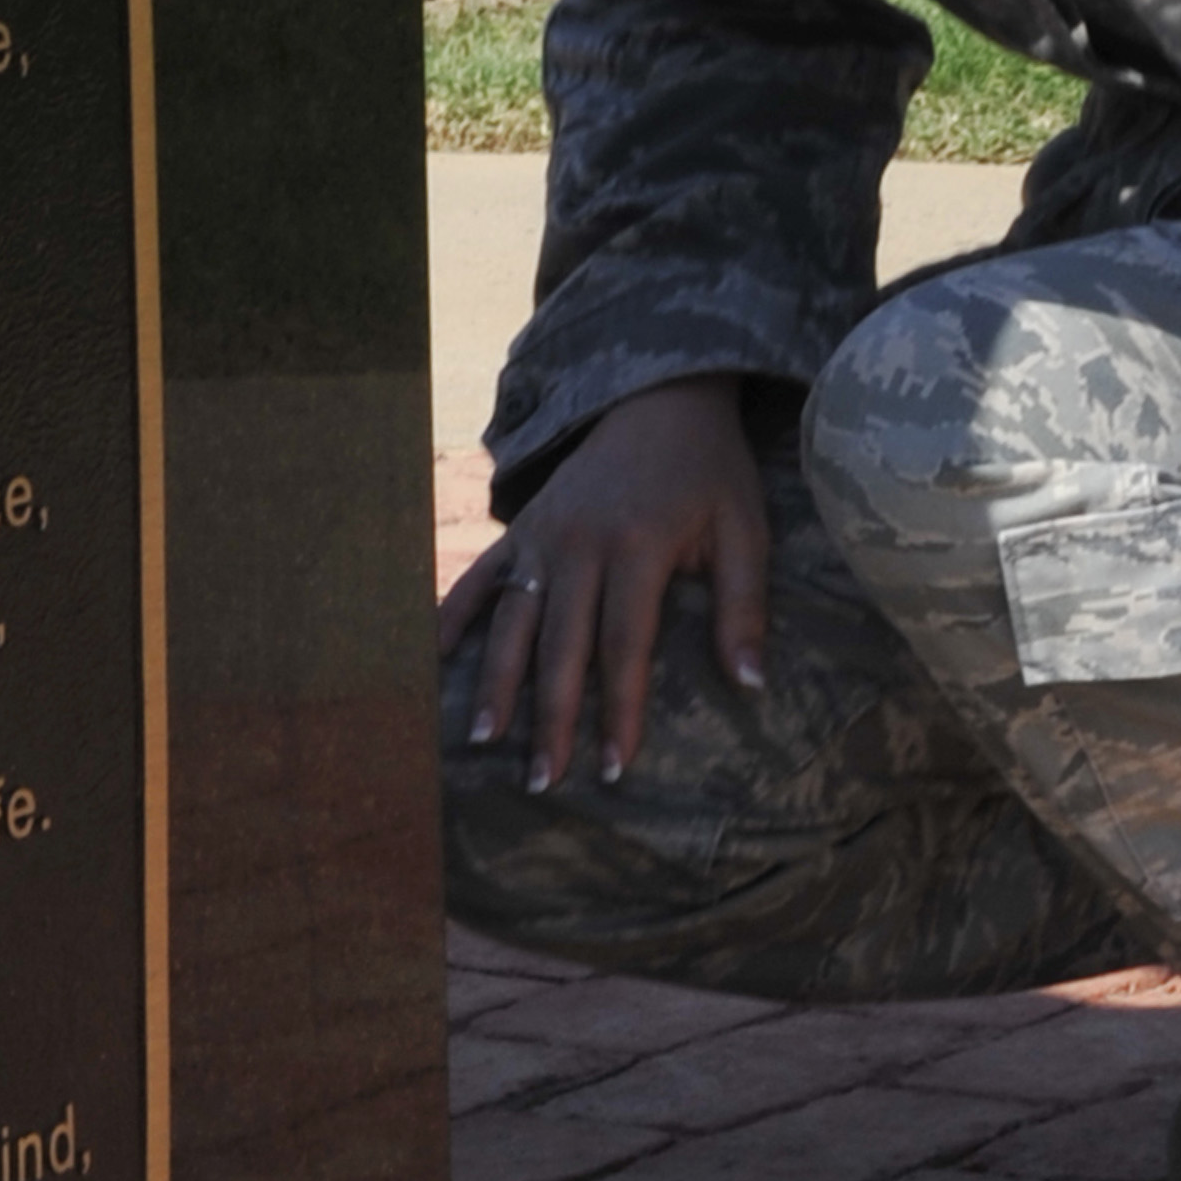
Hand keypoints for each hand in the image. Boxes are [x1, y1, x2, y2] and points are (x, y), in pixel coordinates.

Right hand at [439, 374, 768, 792]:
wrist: (661, 399)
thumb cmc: (711, 473)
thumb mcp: (745, 529)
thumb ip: (743, 606)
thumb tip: (751, 685)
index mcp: (639, 546)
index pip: (624, 646)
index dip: (619, 710)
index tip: (613, 769)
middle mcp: (579, 544)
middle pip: (560, 646)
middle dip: (551, 718)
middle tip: (544, 781)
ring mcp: (541, 535)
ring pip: (510, 621)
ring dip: (496, 683)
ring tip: (483, 740)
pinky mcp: (520, 528)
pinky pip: (479, 578)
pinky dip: (451, 618)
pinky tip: (429, 663)